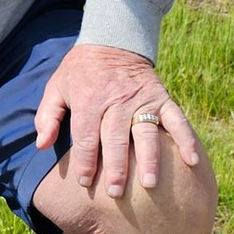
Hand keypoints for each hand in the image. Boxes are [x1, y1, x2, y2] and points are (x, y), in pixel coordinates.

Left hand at [34, 44, 200, 198]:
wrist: (112, 40)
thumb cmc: (80, 71)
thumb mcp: (56, 87)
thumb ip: (47, 116)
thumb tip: (42, 145)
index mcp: (89, 99)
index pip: (86, 136)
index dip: (85, 161)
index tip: (85, 182)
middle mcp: (116, 100)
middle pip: (115, 138)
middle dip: (116, 168)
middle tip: (115, 193)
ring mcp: (141, 99)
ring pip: (146, 132)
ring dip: (149, 160)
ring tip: (150, 185)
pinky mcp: (161, 96)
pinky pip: (176, 119)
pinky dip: (185, 139)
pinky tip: (191, 161)